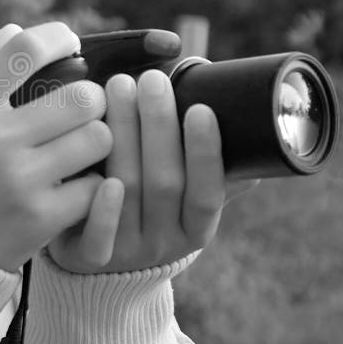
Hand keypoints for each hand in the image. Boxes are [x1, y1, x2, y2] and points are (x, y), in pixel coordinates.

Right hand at [0, 22, 111, 271]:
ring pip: (98, 138)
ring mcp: (15, 178)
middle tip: (84, 113)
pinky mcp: (38, 217)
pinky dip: (90, 187)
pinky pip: (96, 185)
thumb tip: (22, 30)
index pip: (25, 49)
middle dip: (93, 102)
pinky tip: (70, 189)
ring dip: (96, 143)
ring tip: (79, 151)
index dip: (59, 38)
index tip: (71, 44)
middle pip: (83, 96)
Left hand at [49, 70, 248, 273]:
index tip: (201, 108)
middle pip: (165, 183)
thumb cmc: (146, 210)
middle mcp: (165, 242)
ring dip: (124, 134)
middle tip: (152, 79)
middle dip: (159, 126)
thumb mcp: (182, 198)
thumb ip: (209, 170)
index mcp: (196, 227)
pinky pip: (98, 240)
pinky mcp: (90, 258)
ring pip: (128, 191)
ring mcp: (127, 250)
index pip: (207, 193)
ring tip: (119, 87)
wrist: (98, 264)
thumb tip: (252, 126)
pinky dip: (103, 207)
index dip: (206, 154)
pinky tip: (100, 168)